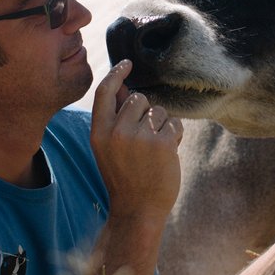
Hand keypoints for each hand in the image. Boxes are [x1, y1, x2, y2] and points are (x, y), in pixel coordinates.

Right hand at [90, 60, 183, 225]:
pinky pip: (174, 124)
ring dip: (162, 125)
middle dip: (146, 113)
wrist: (138, 210)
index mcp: (99, 132)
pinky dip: (175, 136)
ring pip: (158, 110)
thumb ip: (115, 119)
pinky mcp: (161, 144)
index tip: (127, 64)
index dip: (117, 74)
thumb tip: (125, 88)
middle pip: (138, 99)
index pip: (104, 92)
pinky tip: (167, 154)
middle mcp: (117, 132)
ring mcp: (139, 137)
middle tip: (145, 138)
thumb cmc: (124, 177)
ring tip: (155, 149)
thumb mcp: (108, 148)